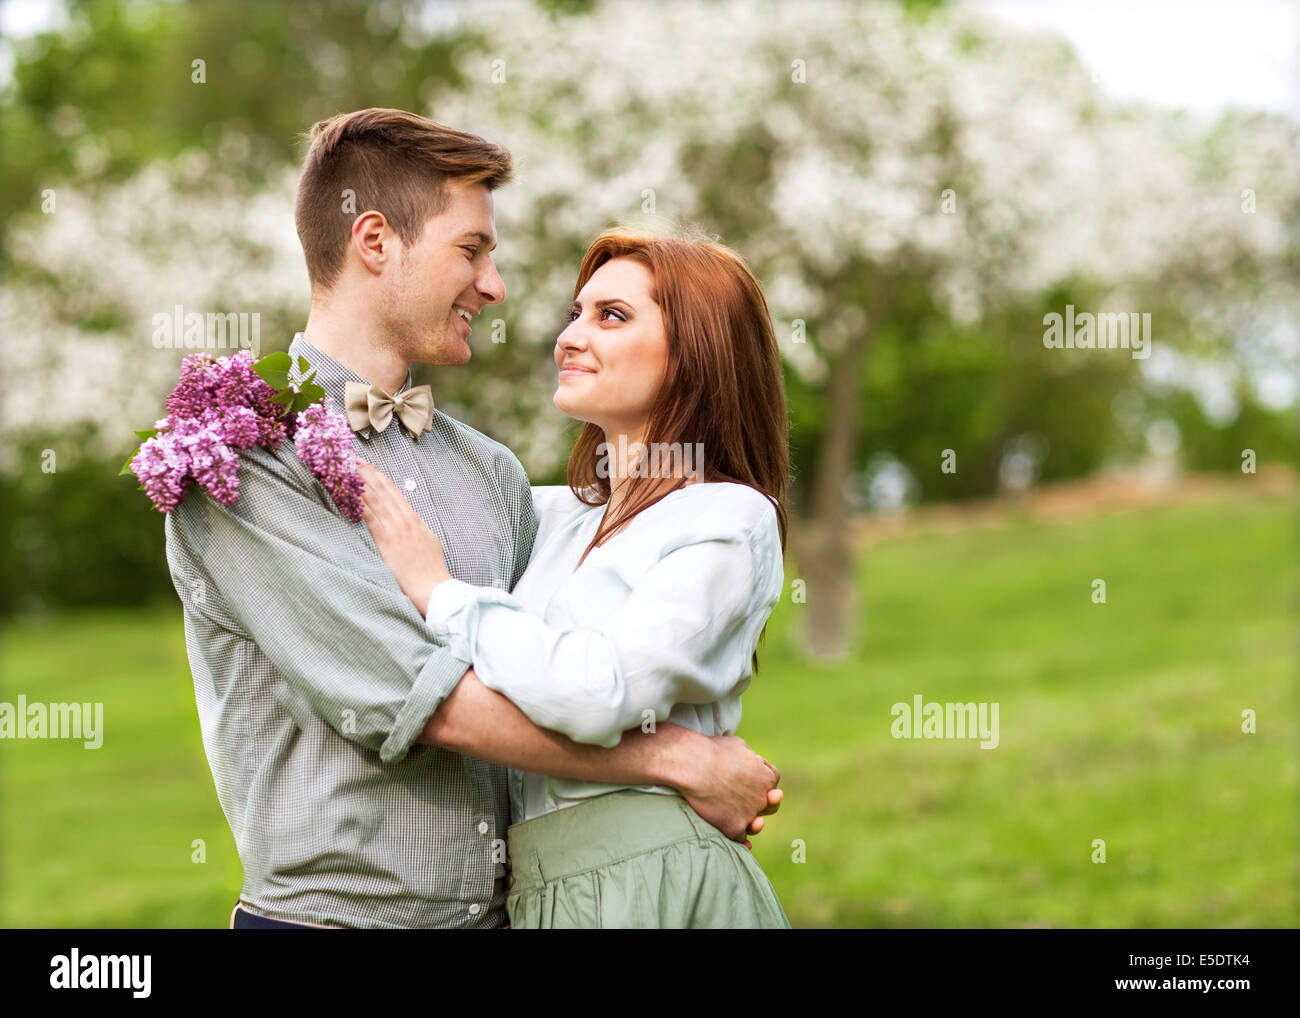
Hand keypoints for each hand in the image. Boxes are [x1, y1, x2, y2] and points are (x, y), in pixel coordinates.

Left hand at [356, 460, 450, 615]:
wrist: (431, 585)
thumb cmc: (430, 566)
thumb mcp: (428, 539)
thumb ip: (416, 526)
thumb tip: (408, 517)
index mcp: (413, 518)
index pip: (393, 491)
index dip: (379, 476)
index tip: (368, 465)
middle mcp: (403, 519)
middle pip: (381, 490)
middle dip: (366, 473)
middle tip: (352, 459)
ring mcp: (394, 529)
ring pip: (374, 500)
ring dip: (359, 483)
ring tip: (347, 471)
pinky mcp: (385, 542)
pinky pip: (369, 518)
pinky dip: (359, 504)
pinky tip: (349, 495)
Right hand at [677, 733, 780, 847]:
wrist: (693, 766)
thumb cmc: (713, 751)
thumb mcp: (739, 745)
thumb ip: (750, 757)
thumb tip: (751, 760)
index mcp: (767, 776)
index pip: (772, 781)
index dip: (761, 782)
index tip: (749, 781)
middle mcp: (763, 797)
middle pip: (769, 805)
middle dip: (761, 803)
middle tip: (747, 802)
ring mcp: (749, 814)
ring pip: (755, 824)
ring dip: (753, 825)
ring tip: (748, 824)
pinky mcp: (734, 827)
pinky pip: (740, 837)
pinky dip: (738, 839)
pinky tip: (740, 842)